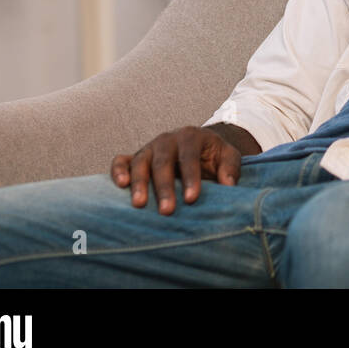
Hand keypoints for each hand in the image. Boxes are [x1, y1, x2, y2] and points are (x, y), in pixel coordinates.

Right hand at [111, 126, 243, 214]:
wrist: (199, 147)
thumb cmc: (213, 155)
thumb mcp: (228, 156)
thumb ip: (230, 168)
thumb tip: (228, 185)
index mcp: (191, 136)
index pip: (189, 156)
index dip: (190, 177)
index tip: (192, 198)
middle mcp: (167, 140)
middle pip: (163, 162)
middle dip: (164, 187)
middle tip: (167, 210)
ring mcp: (149, 148)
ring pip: (140, 162)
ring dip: (139, 183)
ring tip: (139, 204)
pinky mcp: (135, 157)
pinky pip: (121, 161)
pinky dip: (118, 171)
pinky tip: (120, 185)